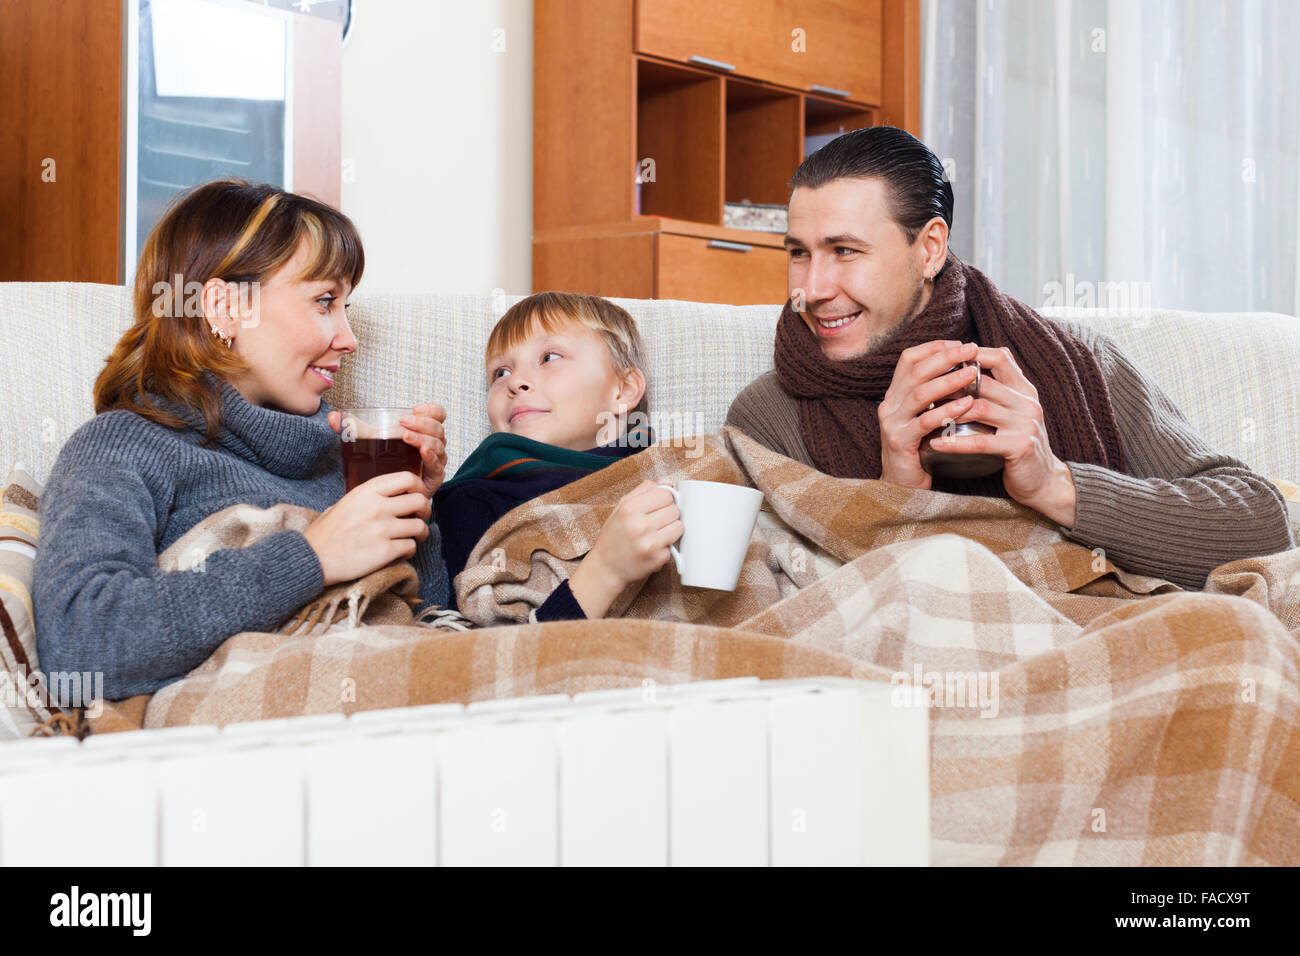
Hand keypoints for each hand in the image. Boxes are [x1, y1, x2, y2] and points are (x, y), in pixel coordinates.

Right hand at [302, 470, 431, 586]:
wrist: (312, 559)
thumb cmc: (326, 533)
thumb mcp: (343, 503)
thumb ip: (367, 497)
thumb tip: (389, 496)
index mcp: (366, 491)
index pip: (407, 478)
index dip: (419, 487)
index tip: (418, 495)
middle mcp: (377, 507)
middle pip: (420, 501)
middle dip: (425, 510)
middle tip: (420, 517)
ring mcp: (382, 529)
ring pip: (420, 526)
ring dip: (421, 533)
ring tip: (413, 537)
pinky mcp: (384, 552)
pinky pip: (411, 547)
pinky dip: (409, 550)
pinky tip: (400, 551)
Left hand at [329, 402, 447, 496]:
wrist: (383, 496)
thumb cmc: (380, 464)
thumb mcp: (367, 443)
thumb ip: (352, 429)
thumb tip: (333, 416)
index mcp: (422, 432)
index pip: (437, 415)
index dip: (431, 410)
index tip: (415, 409)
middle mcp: (432, 445)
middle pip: (438, 428)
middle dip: (422, 423)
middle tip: (403, 422)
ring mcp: (434, 462)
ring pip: (439, 445)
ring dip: (423, 437)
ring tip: (406, 436)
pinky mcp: (432, 480)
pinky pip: (437, 467)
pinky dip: (432, 457)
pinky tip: (423, 452)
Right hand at [568, 480, 682, 617]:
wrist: (606, 568)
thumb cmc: (614, 536)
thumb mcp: (621, 508)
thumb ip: (643, 491)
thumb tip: (669, 484)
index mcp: (630, 509)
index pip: (666, 494)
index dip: (664, 500)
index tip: (658, 507)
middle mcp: (640, 525)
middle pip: (674, 510)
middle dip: (668, 515)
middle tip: (656, 523)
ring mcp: (650, 543)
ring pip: (679, 526)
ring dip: (671, 530)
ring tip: (657, 534)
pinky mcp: (658, 559)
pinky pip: (674, 545)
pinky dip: (666, 547)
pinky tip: (653, 549)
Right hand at [878, 339, 982, 489]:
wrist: (903, 487)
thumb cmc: (921, 450)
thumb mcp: (926, 416)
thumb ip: (937, 395)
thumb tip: (966, 367)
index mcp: (895, 395)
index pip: (908, 359)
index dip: (934, 347)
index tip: (959, 343)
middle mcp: (889, 405)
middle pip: (914, 371)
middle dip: (945, 357)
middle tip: (971, 350)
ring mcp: (892, 424)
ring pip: (919, 393)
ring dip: (948, 381)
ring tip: (972, 373)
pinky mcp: (900, 443)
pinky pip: (924, 422)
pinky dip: (946, 411)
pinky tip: (966, 405)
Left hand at [930, 345, 1077, 525]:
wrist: (1042, 480)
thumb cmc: (1019, 444)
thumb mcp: (1016, 411)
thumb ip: (1003, 387)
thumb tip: (986, 354)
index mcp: (1025, 391)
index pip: (1001, 357)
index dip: (972, 354)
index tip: (945, 359)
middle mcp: (1028, 403)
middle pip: (985, 383)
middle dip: (951, 385)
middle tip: (924, 389)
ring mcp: (1026, 425)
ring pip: (981, 409)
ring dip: (950, 411)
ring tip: (925, 415)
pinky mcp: (1020, 447)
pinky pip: (981, 442)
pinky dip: (956, 443)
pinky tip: (936, 444)